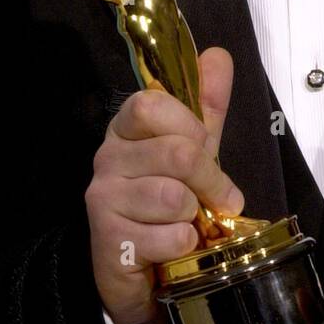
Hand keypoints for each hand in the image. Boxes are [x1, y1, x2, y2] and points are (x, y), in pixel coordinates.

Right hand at [85, 46, 243, 323]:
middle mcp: (107, 158)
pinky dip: (183, 244)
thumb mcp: (193, 148)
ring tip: (188, 222)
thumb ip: (206, 104)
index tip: (204, 146)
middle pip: (175, 152)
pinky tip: (172, 247)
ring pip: (173, 197)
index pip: (150, 105)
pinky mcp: (109, 240)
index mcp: (125, 128)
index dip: (188, 124)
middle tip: (220, 197)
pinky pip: (169, 237)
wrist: (141, 268)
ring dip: (194, 215)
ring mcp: (103, 199)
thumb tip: (217, 55)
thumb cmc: (167, 202)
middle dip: (210, 178)